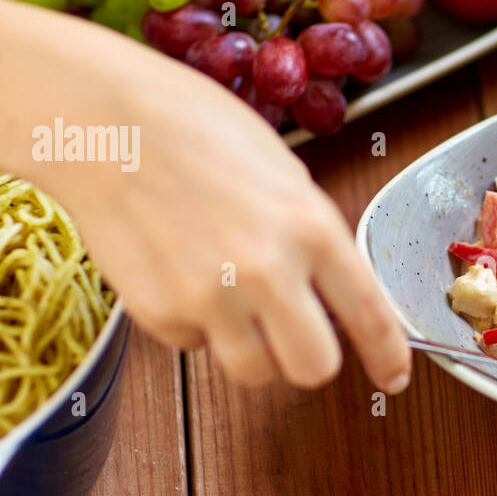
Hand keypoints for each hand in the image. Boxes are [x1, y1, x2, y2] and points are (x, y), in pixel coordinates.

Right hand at [35, 58, 410, 393]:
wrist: (102, 120)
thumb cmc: (192, 128)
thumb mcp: (283, 173)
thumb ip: (313, 236)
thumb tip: (331, 289)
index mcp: (312, 228)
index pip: (368, 315)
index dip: (388, 355)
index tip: (394, 376)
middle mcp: (268, 272)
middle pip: (313, 369)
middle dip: (308, 359)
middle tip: (294, 334)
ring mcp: (211, 300)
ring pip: (255, 372)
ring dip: (251, 348)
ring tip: (229, 294)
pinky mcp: (160, 315)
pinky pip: (194, 346)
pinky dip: (193, 324)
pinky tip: (178, 270)